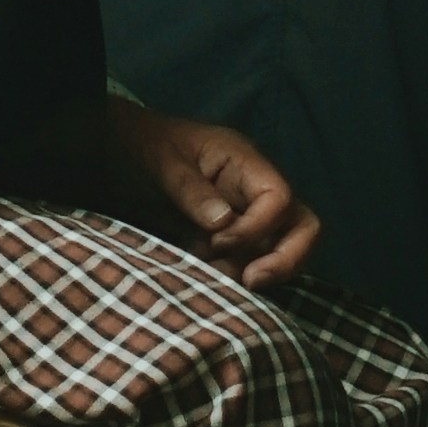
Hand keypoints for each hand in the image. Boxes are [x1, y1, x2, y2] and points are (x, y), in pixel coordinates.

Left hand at [102, 107, 322, 287]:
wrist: (124, 150)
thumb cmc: (145, 145)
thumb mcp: (161, 160)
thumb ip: (189, 189)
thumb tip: (222, 223)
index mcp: (244, 161)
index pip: (279, 197)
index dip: (257, 227)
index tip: (218, 242)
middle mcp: (256, 190)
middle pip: (303, 227)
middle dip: (285, 260)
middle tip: (248, 281)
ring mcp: (249, 215)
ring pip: (284, 250)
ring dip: (259, 272)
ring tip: (217, 280)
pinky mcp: (234, 238)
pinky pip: (255, 261)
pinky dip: (240, 275)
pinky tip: (210, 281)